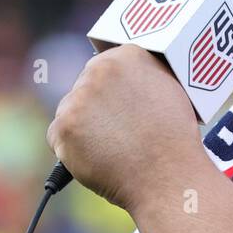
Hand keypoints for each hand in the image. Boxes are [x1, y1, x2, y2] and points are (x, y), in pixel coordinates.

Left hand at [46, 44, 202, 210]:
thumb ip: (142, 78)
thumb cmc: (174, 141)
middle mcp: (100, 70)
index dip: (112, 91)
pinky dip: (71, 151)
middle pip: (84, 87)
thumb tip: (125, 81)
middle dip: (94, 108)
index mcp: (129, 56)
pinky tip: (98, 159)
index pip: (105, 68)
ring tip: (112, 149)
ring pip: (69, 111)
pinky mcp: (63, 126)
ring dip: (82, 128)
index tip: (119, 109)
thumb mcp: (169, 92)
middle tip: (116, 132)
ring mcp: (79, 98)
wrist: (167, 176)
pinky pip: (58, 138)